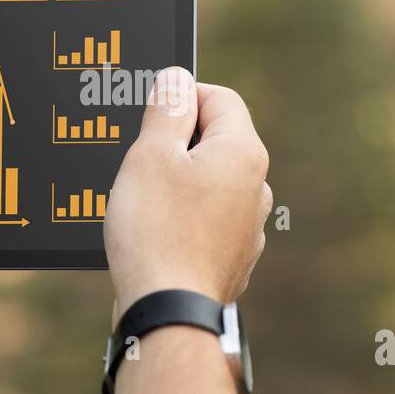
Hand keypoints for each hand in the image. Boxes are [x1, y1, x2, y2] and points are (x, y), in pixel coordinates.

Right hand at [104, 68, 271, 317]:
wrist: (167, 314)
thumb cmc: (157, 233)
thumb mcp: (150, 156)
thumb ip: (166, 111)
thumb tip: (177, 80)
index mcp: (243, 154)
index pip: (219, 97)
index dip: (179, 97)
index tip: (148, 116)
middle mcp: (256, 188)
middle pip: (215, 141)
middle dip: (175, 144)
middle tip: (138, 161)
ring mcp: (248, 227)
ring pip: (209, 184)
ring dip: (177, 184)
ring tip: (142, 203)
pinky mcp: (232, 258)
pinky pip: (205, 221)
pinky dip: (181, 219)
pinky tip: (154, 234)